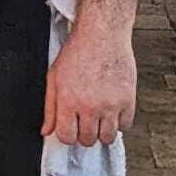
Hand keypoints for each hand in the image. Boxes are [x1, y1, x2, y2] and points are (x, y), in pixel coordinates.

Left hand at [42, 24, 136, 147]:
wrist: (102, 35)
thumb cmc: (77, 53)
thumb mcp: (54, 79)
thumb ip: (50, 108)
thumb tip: (46, 130)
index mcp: (69, 101)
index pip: (67, 137)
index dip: (67, 135)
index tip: (70, 129)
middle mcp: (90, 106)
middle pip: (88, 140)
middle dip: (84, 134)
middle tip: (84, 122)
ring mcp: (111, 104)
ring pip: (108, 137)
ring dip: (102, 132)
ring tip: (99, 119)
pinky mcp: (128, 100)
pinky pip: (125, 125)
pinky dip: (119, 122)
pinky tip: (112, 111)